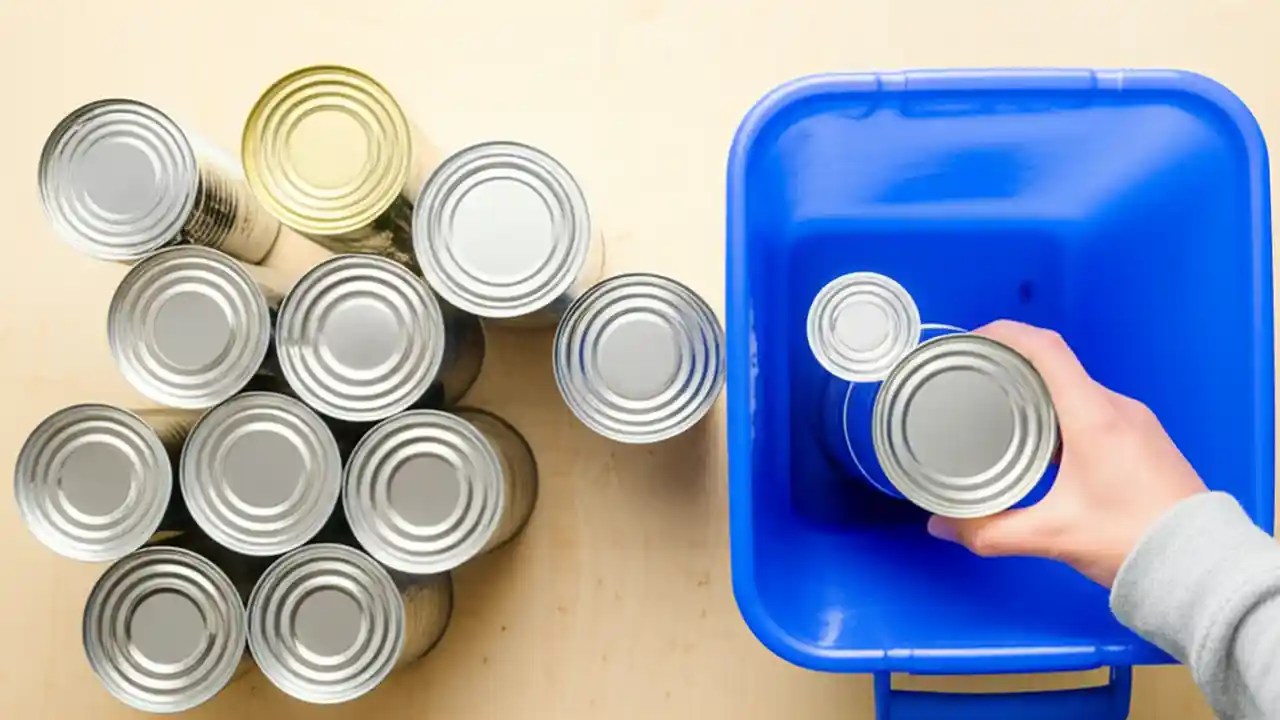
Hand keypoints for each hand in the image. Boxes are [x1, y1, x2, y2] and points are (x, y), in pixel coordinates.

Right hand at [926, 320, 1207, 586]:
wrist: (1199, 564)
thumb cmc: (1130, 540)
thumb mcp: (1052, 534)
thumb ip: (990, 531)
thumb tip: (941, 525)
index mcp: (1093, 416)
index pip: (1047, 350)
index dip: (1006, 335)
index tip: (974, 340)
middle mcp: (1117, 407)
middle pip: (1057, 367)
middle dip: (1013, 369)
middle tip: (975, 385)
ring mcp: (1136, 422)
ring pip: (1077, 390)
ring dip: (1039, 394)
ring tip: (1002, 415)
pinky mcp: (1145, 439)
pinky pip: (1096, 409)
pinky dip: (1063, 413)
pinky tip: (1044, 443)